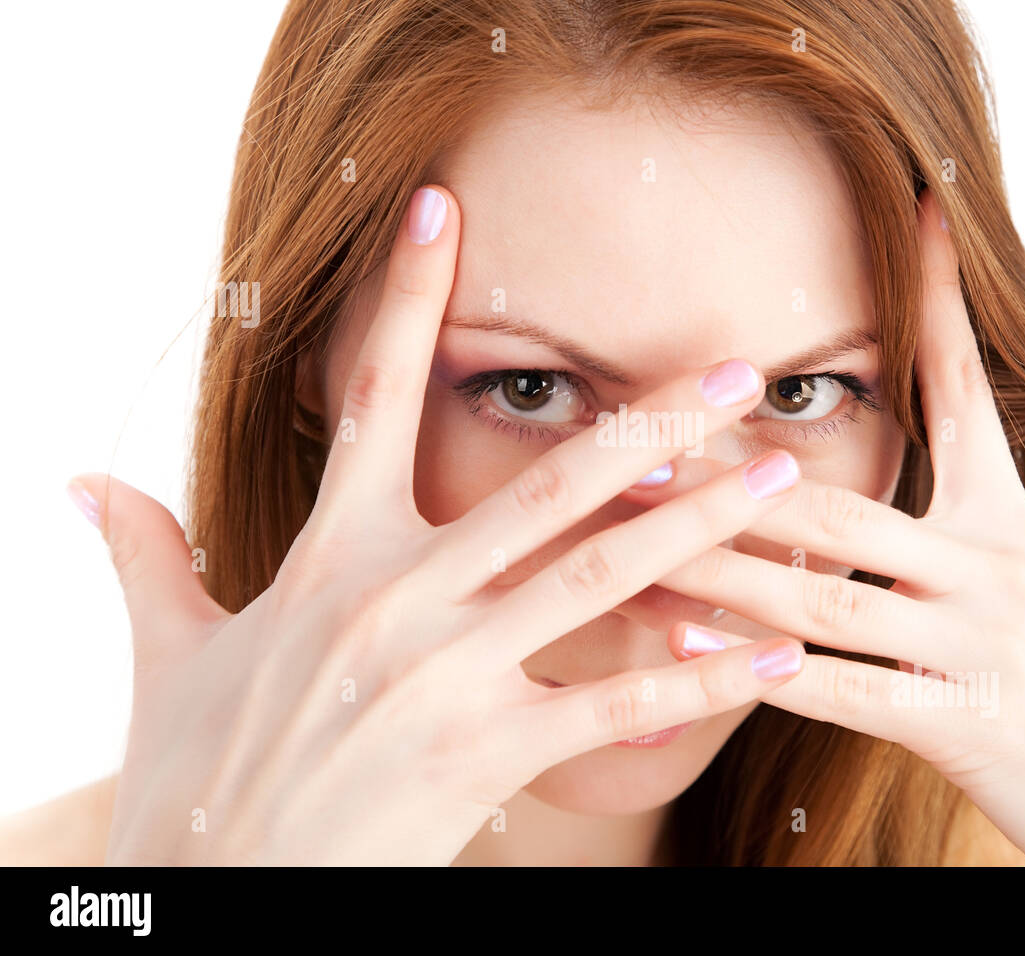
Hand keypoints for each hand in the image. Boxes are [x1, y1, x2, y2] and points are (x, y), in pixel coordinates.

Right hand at [78, 185, 805, 865]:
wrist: (214, 890)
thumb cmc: (198, 770)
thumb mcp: (170, 653)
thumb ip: (146, 558)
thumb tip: (87, 485)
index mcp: (326, 556)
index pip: (369, 398)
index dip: (408, 297)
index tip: (444, 209)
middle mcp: (397, 599)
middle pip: (544, 485)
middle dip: (647, 420)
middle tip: (734, 370)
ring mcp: (449, 675)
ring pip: (598, 577)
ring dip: (699, 522)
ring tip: (782, 478)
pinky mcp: (486, 753)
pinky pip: (612, 706)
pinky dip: (698, 678)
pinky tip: (775, 656)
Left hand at [630, 189, 1024, 865]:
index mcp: (1006, 521)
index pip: (966, 388)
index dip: (940, 298)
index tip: (920, 209)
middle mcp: (989, 570)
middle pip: (840, 506)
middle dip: (732, 481)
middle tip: (643, 451)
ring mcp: (974, 646)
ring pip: (825, 599)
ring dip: (720, 575)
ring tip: (636, 552)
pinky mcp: (961, 723)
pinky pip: (847, 694)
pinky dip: (771, 675)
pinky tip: (698, 655)